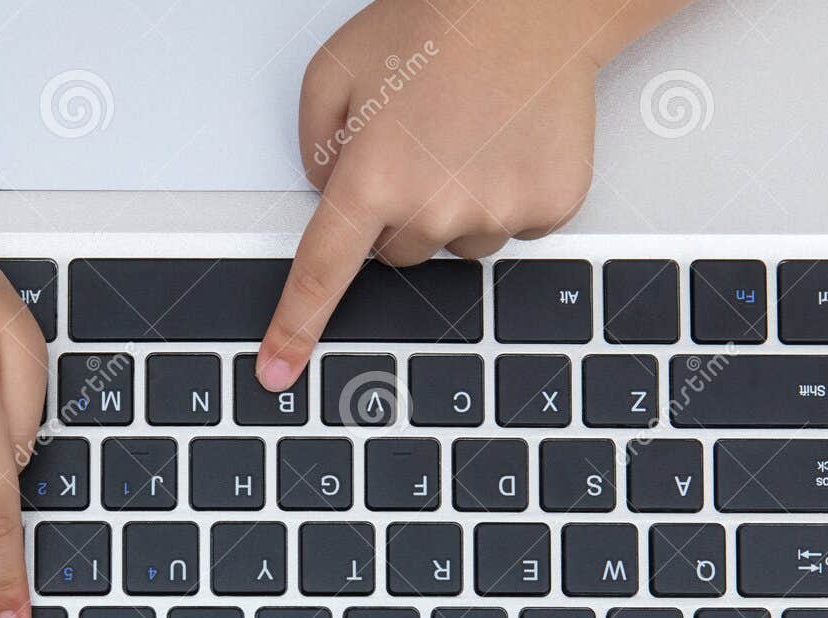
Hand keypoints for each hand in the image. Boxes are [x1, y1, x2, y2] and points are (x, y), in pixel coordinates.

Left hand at [257, 0, 605, 388]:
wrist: (532, 1)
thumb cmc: (434, 24)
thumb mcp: (333, 72)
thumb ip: (314, 145)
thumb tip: (328, 194)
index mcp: (370, 178)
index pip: (321, 273)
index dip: (295, 328)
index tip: (277, 371)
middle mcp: (433, 208)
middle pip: (399, 253)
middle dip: (400, 211)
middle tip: (424, 144)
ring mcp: (496, 212)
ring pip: (458, 244)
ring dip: (457, 204)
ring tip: (470, 134)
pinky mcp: (549, 206)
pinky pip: (516, 228)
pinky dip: (511, 193)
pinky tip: (509, 140)